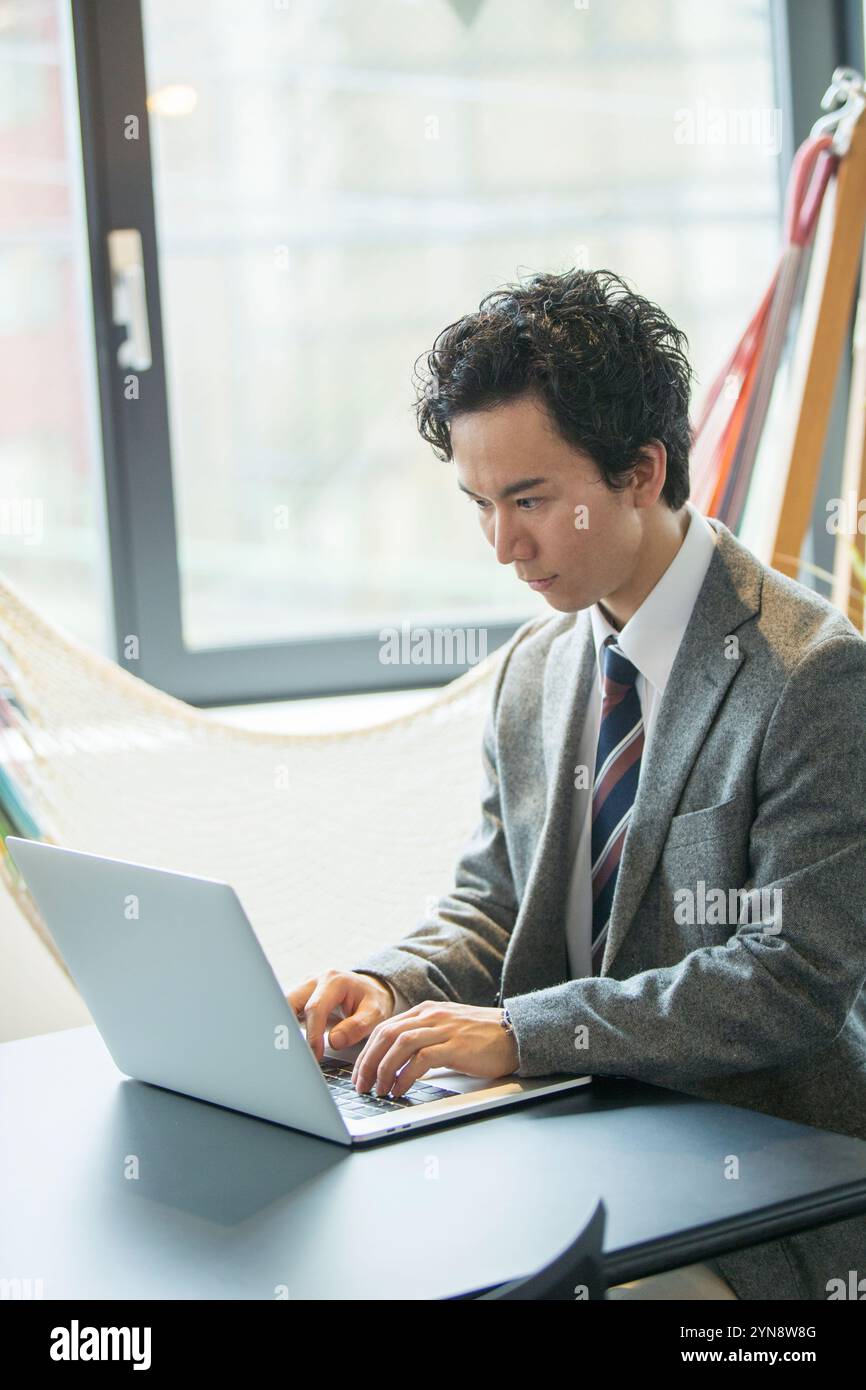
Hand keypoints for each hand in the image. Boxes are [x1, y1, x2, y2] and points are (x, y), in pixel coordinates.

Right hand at [286, 970, 395, 1062]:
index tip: (315, 1055)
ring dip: (283, 1026)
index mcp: (334, 981)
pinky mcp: (300, 998)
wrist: (369, 990)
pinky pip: (286, 1011)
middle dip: (287, 1028)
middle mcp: (315, 980)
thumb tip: (334, 1041)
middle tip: (291, 1053)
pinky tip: (287, 1045)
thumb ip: (357, 1027)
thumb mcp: (375, 1013)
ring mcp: (305, 988)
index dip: (313, 1034)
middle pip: (290, 1001)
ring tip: (286, 1050)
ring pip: (283, 1005)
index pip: (315, 1008)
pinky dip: (285, 1027)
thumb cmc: (372, 1001)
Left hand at [351, 1002, 518, 1098]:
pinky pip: (421, 1060)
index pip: (385, 1028)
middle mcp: (431, 1015)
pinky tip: (400, 1089)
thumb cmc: (482, 1037)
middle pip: (386, 1035)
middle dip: (368, 1062)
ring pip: (399, 1045)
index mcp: (426, 1010)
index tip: (360, 1073)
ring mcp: (443, 1028)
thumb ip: (424, 1037)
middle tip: (362, 1085)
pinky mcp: (455, 1045)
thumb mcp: (447, 1029)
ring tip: (379, 1089)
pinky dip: (405, 1076)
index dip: (367, 1052)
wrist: (516, 1034)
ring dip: (383, 1070)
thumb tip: (396, 1063)